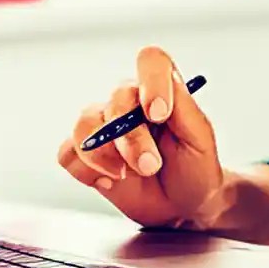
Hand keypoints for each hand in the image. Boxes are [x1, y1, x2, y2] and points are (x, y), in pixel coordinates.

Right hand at [57, 46, 223, 228]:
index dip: (152, 81)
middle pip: (115, 102)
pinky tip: (109, 181)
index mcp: (160, 91)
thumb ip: (184, 108)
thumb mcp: (201, 138)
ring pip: (84, 125)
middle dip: (131, 139)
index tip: (158, 114)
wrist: (183, 206)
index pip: (150, 61)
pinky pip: (68, 153)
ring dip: (103, 155)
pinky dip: (86, 171)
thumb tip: (167, 84)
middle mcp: (128, 103)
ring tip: (125, 174)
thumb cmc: (196, 168)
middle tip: (150, 165)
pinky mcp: (86, 154)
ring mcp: (103, 128)